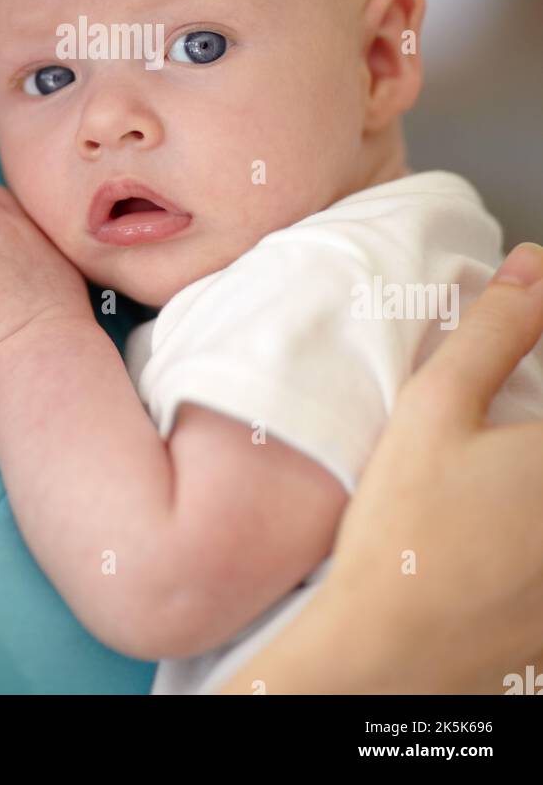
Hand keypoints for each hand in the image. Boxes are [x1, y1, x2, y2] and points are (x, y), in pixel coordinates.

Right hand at [217, 242, 542, 693]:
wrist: (391, 651)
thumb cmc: (406, 534)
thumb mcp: (436, 408)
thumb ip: (495, 329)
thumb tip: (532, 267)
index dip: (539, 338)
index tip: (521, 323)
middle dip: (530, 401)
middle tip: (494, 401)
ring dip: (522, 458)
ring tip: (487, 464)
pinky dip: (526, 516)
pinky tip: (495, 514)